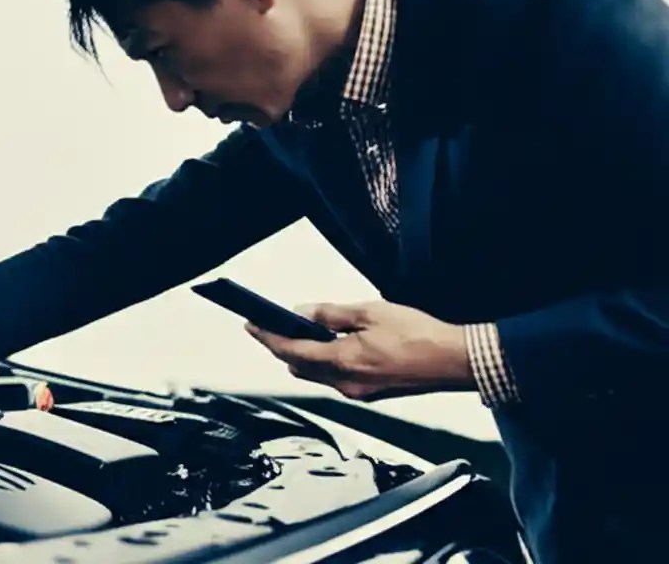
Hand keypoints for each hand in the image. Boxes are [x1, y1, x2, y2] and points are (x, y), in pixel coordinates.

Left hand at [244, 300, 473, 401]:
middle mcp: (346, 383)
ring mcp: (358, 393)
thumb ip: (331, 314)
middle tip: (269, 327)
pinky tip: (331, 347)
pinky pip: (336, 380)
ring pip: (317, 376)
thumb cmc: (418, 335)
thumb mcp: (369, 312)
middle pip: (299, 368)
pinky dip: (325, 363)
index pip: (291, 351)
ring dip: (303, 357)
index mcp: (343, 362)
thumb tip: (302, 312)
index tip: (252, 326)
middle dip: (281, 348)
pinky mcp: (371, 394)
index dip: (268, 338)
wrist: (454, 361)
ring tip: (298, 333)